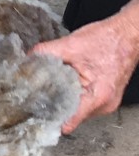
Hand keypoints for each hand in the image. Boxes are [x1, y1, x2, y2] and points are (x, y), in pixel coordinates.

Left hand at [32, 6, 138, 132]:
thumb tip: (26, 60)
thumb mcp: (71, 44)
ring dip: (65, 98)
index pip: (69, 122)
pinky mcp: (106, 98)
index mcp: (97, 96)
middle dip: (54, 105)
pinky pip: (84, 102)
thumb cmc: (108, 39)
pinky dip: (74, 94)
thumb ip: (46, 53)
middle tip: (37, 95)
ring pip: (77, 109)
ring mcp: (107, 103)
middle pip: (70, 116)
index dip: (49, 119)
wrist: (129, 34)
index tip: (34, 116)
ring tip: (54, 85)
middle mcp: (104, 105)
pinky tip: (67, 83)